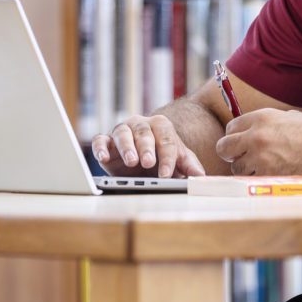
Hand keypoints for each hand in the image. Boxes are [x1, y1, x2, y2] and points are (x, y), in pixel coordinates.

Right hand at [91, 115, 206, 177]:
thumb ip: (189, 166)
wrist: (141, 161)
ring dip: (126, 147)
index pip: (165, 139)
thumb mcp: (177, 163)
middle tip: (148, 163)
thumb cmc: (160, 159)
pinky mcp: (105, 142)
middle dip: (147, 148)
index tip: (166, 174)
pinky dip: (100, 148)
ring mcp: (121, 131)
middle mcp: (140, 125)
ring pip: (122, 134)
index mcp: (160, 126)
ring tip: (131, 162)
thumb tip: (201, 176)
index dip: (167, 157)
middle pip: (144, 132)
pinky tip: (104, 157)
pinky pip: (100, 141)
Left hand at [215, 108, 301, 175]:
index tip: (240, 141)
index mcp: (261, 118)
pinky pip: (251, 180)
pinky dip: (258, 180)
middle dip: (230, 153)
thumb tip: (247, 130)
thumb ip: (264, 123)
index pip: (230, 127)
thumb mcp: (288, 118)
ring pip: (236, 167)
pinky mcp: (268, 176)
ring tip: (263, 166)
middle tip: (239, 156)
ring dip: (245, 168)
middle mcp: (257, 137)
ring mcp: (261, 158)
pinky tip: (272, 174)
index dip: (234, 135)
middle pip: (224, 147)